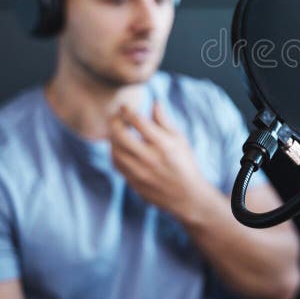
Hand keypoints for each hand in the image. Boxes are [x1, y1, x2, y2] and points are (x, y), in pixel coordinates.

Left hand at [108, 102, 213, 224]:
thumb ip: (164, 121)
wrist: (187, 196)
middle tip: (115, 117)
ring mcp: (140, 172)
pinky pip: (116, 164)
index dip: (127, 110)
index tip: (124, 106)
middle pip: (120, 135)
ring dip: (112, 138)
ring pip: (115, 150)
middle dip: (114, 122)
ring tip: (117, 131)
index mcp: (163, 144)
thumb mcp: (180, 139)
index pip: (138, 121)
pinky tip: (119, 148)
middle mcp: (150, 158)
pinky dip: (114, 152)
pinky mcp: (134, 182)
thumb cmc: (185, 163)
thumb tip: (154, 102)